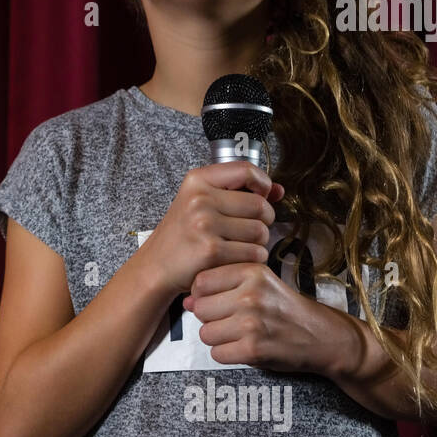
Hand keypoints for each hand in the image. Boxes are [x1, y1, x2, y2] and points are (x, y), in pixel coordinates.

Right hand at [139, 161, 285, 295]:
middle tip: (246, 230)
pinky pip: (255, 253)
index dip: (263, 184)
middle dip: (263, 221)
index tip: (261, 196)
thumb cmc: (183, 234)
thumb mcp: (202, 202)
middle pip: (261, 205)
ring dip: (257, 243)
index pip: (247, 170)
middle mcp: (200, 199)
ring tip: (237, 246)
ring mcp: (205, 224)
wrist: (156, 266)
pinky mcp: (212, 251)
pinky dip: (251, 260)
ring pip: (261, 232)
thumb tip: (279, 190)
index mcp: (197, 180)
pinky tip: (234, 259)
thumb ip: (240, 191)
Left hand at [182, 263, 364, 378]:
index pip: (200, 282)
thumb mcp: (259, 284)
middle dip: (211, 318)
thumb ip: (222, 286)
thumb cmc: (285, 308)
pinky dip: (227, 355)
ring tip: (240, 334)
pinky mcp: (253, 349)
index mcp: (252, 270)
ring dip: (218, 338)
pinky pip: (217, 354)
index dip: (203, 295)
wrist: (322, 336)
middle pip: (200, 309)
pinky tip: (245, 348)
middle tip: (233, 321)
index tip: (218, 301)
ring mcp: (252, 322)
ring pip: (205, 333)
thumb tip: (185, 301)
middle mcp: (251, 294)